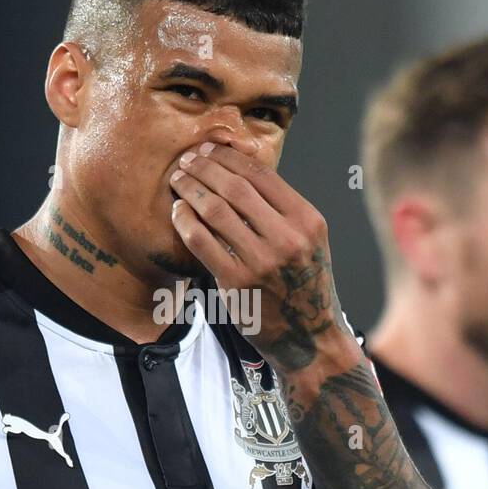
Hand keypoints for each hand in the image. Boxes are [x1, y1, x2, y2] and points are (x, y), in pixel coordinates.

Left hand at [169, 141, 357, 374]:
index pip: (261, 174)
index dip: (228, 157)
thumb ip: (281, 209)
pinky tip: (178, 212)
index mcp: (307, 220)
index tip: (208, 151)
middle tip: (186, 161)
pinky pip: (201, 241)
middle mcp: (287, 238)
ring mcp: (261, 262)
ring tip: (177, 180)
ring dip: (190, 189)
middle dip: (204, 167)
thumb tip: (237, 169)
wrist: (310, 337)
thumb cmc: (304, 283)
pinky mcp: (236, 283)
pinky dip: (184, 221)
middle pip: (235, 187)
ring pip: (215, 210)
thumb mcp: (309, 241)